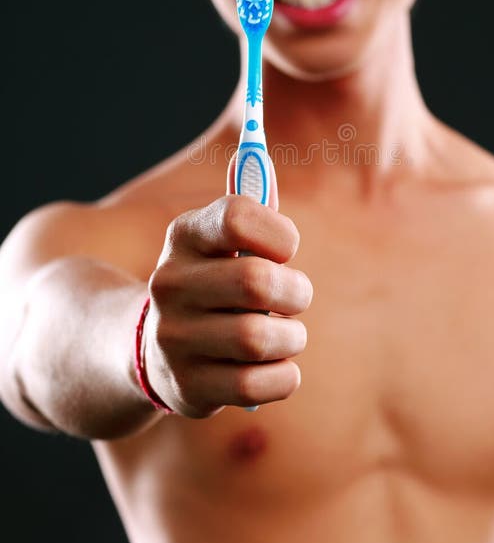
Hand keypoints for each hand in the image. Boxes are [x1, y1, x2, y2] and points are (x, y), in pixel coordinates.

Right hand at [143, 183, 311, 416]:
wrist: (150, 348)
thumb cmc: (212, 281)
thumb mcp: (222, 241)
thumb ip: (250, 208)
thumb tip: (258, 155)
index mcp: (183, 236)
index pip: (239, 217)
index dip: (280, 235)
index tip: (286, 250)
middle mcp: (169, 284)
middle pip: (257, 282)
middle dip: (295, 291)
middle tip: (295, 296)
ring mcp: (174, 339)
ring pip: (260, 338)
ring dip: (292, 337)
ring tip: (285, 335)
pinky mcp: (188, 388)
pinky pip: (261, 384)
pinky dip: (284, 376)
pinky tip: (274, 367)